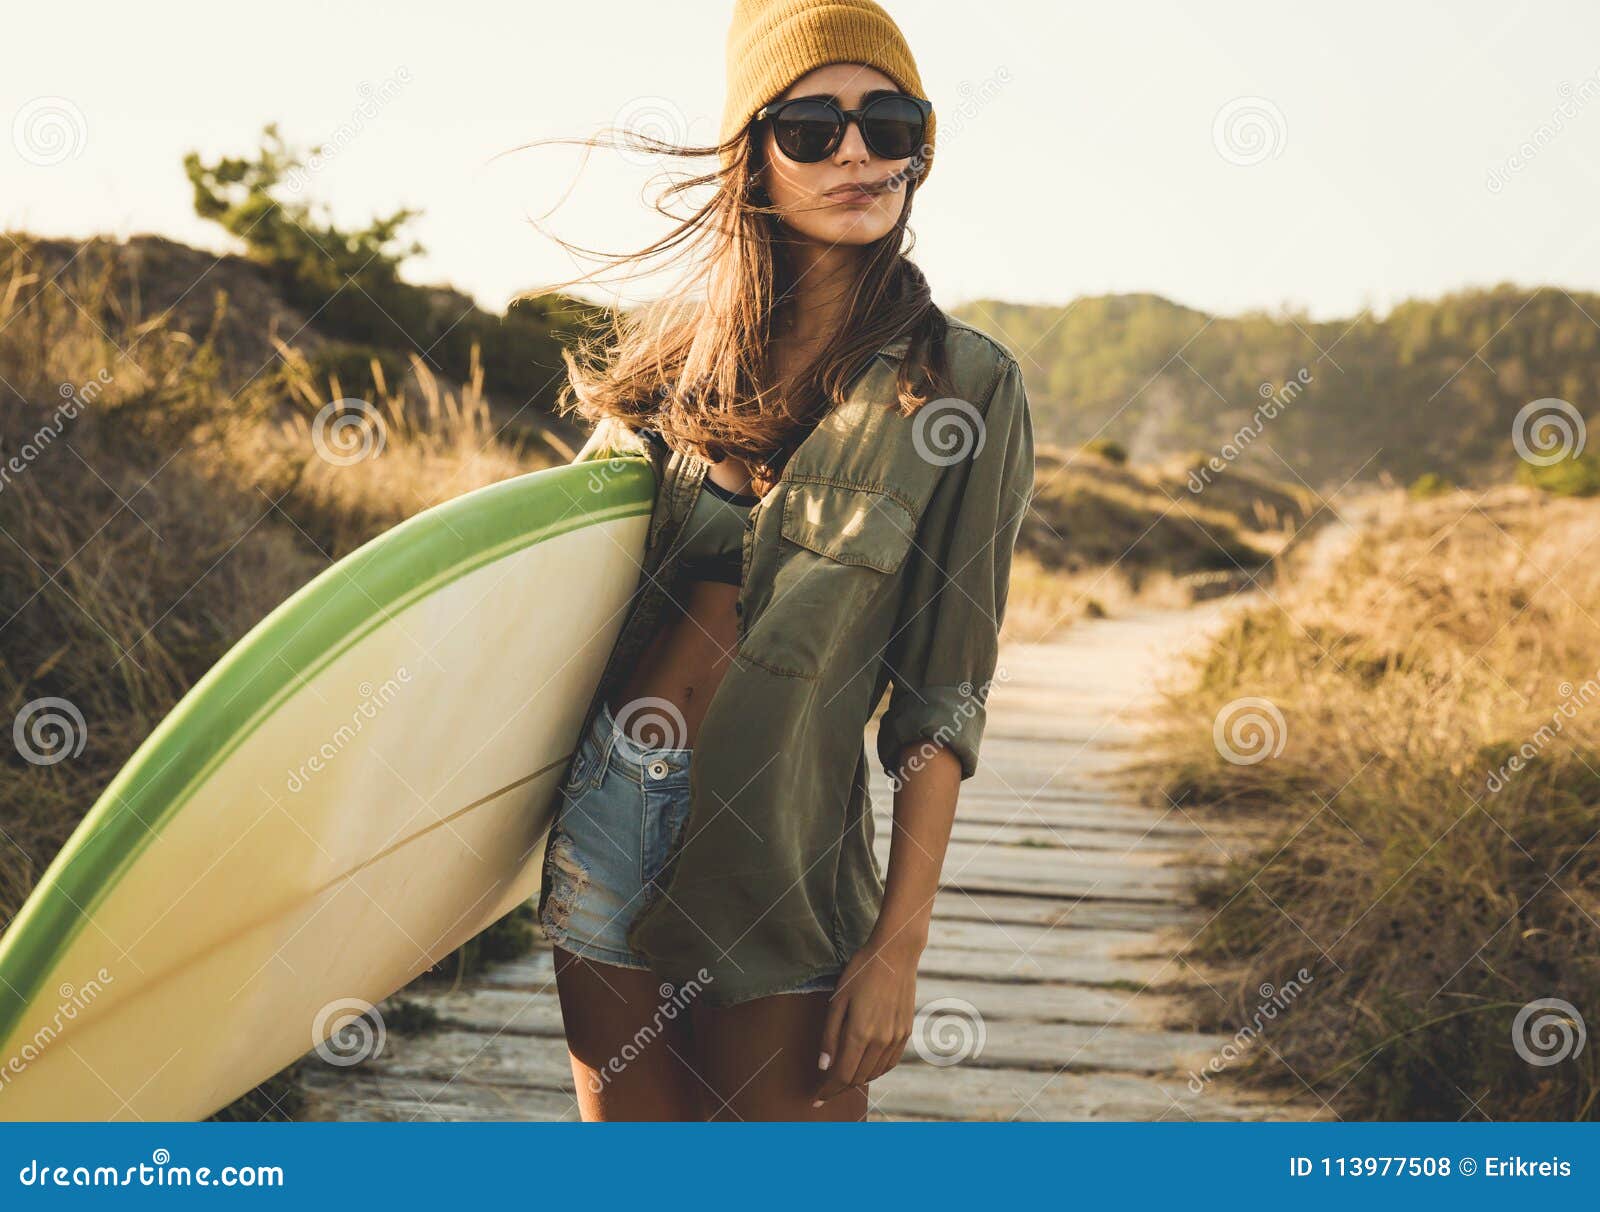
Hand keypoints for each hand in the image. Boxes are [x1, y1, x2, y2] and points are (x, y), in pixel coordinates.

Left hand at [813, 931, 922, 1105]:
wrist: (895, 954)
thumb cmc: (860, 972)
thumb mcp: (837, 1000)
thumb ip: (830, 1036)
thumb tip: (824, 1066)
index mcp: (860, 1033)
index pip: (842, 1074)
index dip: (828, 1090)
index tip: (817, 1098)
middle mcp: (881, 1040)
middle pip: (858, 1077)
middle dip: (840, 1087)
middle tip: (826, 1088)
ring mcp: (896, 1037)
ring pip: (875, 1073)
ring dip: (857, 1080)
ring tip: (843, 1079)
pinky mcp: (905, 1032)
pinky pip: (890, 1062)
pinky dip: (876, 1071)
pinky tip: (866, 1067)